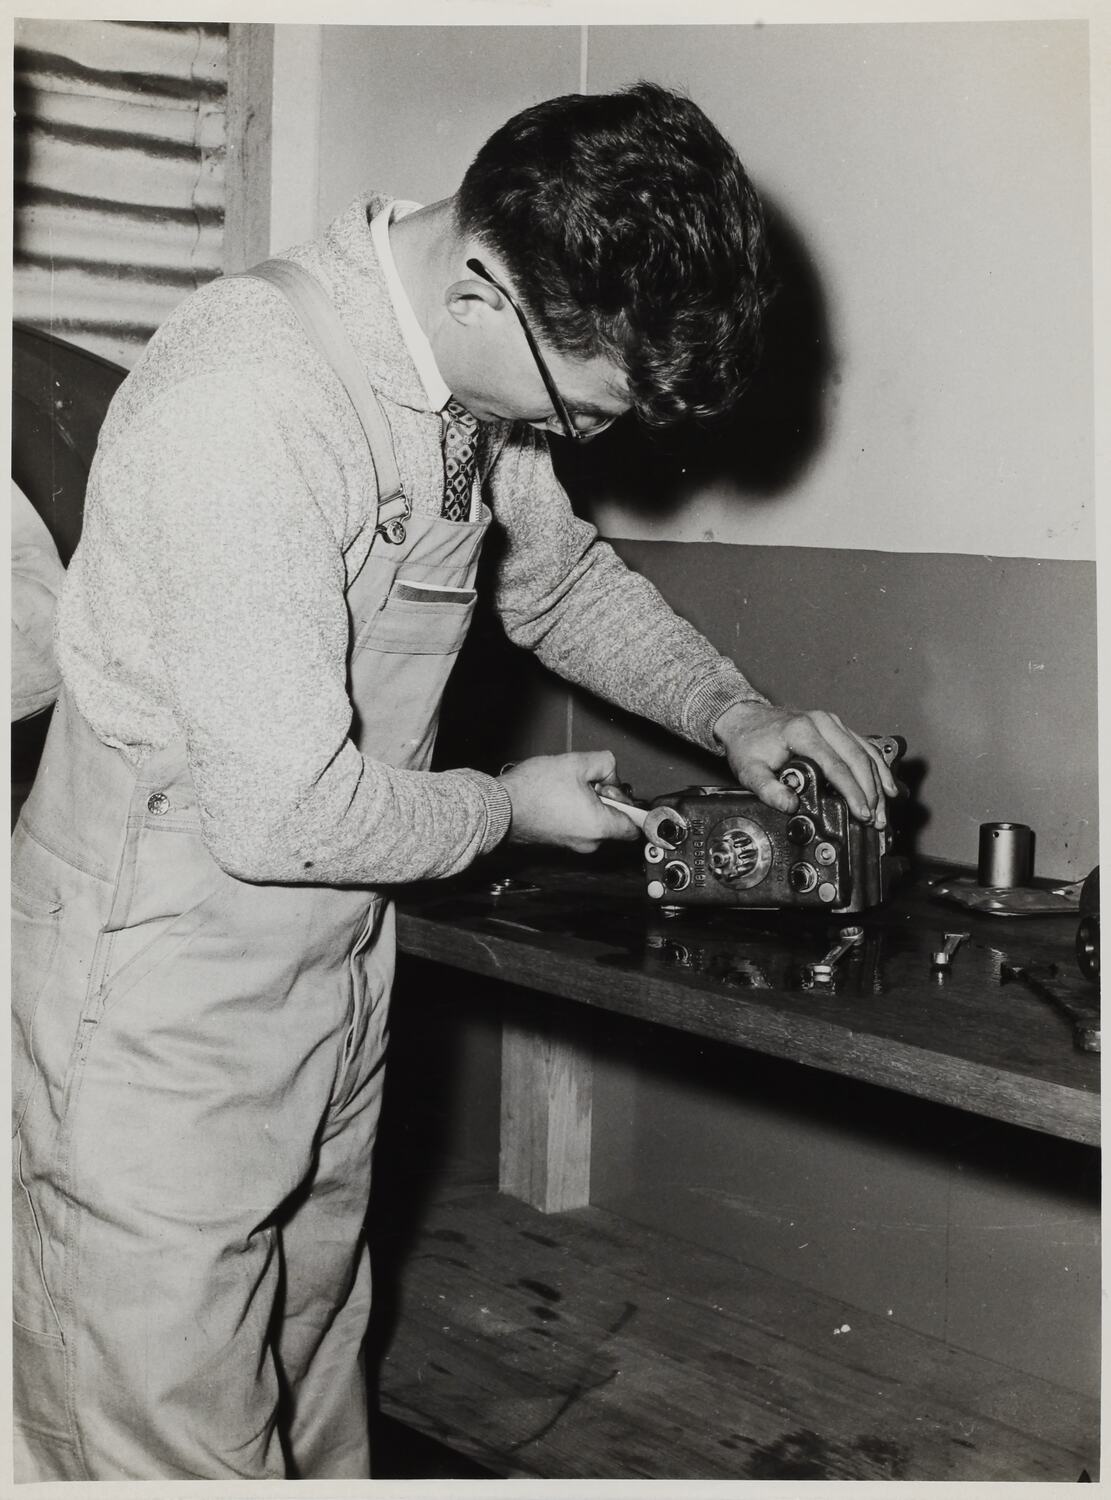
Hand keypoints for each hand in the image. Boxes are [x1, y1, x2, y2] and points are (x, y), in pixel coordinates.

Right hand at [498, 751, 640, 851]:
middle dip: (606, 799)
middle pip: (613, 822)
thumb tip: (610, 770)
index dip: (632, 806)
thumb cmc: (532, 791)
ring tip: (569, 787)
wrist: (499, 807)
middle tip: (589, 782)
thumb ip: (605, 763)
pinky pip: (577, 827)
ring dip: (589, 804)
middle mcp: (588, 842)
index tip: (622, 793)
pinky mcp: (557, 842)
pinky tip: (558, 797)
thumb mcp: (577, 762)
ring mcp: (571, 845)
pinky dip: (574, 812)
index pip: (634, 827)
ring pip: (594, 823)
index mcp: (600, 826)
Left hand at [712, 701, 898, 828]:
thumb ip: (768, 790)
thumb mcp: (750, 770)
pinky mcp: (836, 726)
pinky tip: (887, 785)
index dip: (852, 792)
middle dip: (871, 792)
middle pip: (858, 758)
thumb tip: (790, 806)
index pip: (836, 765)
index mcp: (801, 732)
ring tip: (884, 809)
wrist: (745, 720)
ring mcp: (831, 722)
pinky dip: (878, 767)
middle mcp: (821, 723)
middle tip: (876, 818)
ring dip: (879, 782)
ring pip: (866, 752)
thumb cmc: (749, 743)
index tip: (862, 812)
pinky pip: (864, 746)